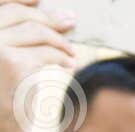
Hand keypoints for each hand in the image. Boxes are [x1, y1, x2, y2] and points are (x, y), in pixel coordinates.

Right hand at [0, 0, 76, 131]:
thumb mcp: (2, 60)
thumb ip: (16, 39)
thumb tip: (51, 18)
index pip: (1, 4)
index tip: (44, 2)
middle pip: (19, 14)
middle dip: (49, 18)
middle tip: (70, 23)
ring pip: (35, 31)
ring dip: (59, 40)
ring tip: (70, 53)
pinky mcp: (13, 64)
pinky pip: (45, 52)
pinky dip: (61, 55)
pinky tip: (68, 63)